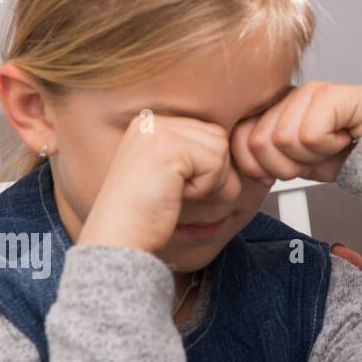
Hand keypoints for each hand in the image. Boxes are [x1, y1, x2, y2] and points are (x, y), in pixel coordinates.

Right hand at [79, 115, 241, 253]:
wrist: (118, 240)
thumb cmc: (147, 214)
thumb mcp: (173, 173)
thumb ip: (197, 151)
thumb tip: (243, 147)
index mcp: (150, 123)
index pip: (207, 133)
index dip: (206, 167)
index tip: (176, 186)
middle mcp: (151, 121)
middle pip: (218, 138)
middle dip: (211, 173)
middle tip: (177, 192)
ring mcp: (157, 131)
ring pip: (221, 150)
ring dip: (209, 181)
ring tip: (174, 192)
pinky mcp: (167, 148)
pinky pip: (215, 165)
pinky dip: (204, 188)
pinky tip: (174, 195)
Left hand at [229, 81, 361, 183]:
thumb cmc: (344, 152)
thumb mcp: (297, 164)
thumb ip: (268, 162)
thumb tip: (248, 170)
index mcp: (272, 110)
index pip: (238, 139)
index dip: (256, 167)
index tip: (282, 173)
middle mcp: (287, 96)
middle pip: (259, 143)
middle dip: (286, 166)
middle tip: (313, 159)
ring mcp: (308, 91)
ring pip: (284, 140)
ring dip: (311, 156)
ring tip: (331, 146)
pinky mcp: (330, 94)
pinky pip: (311, 135)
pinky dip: (329, 147)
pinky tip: (343, 137)